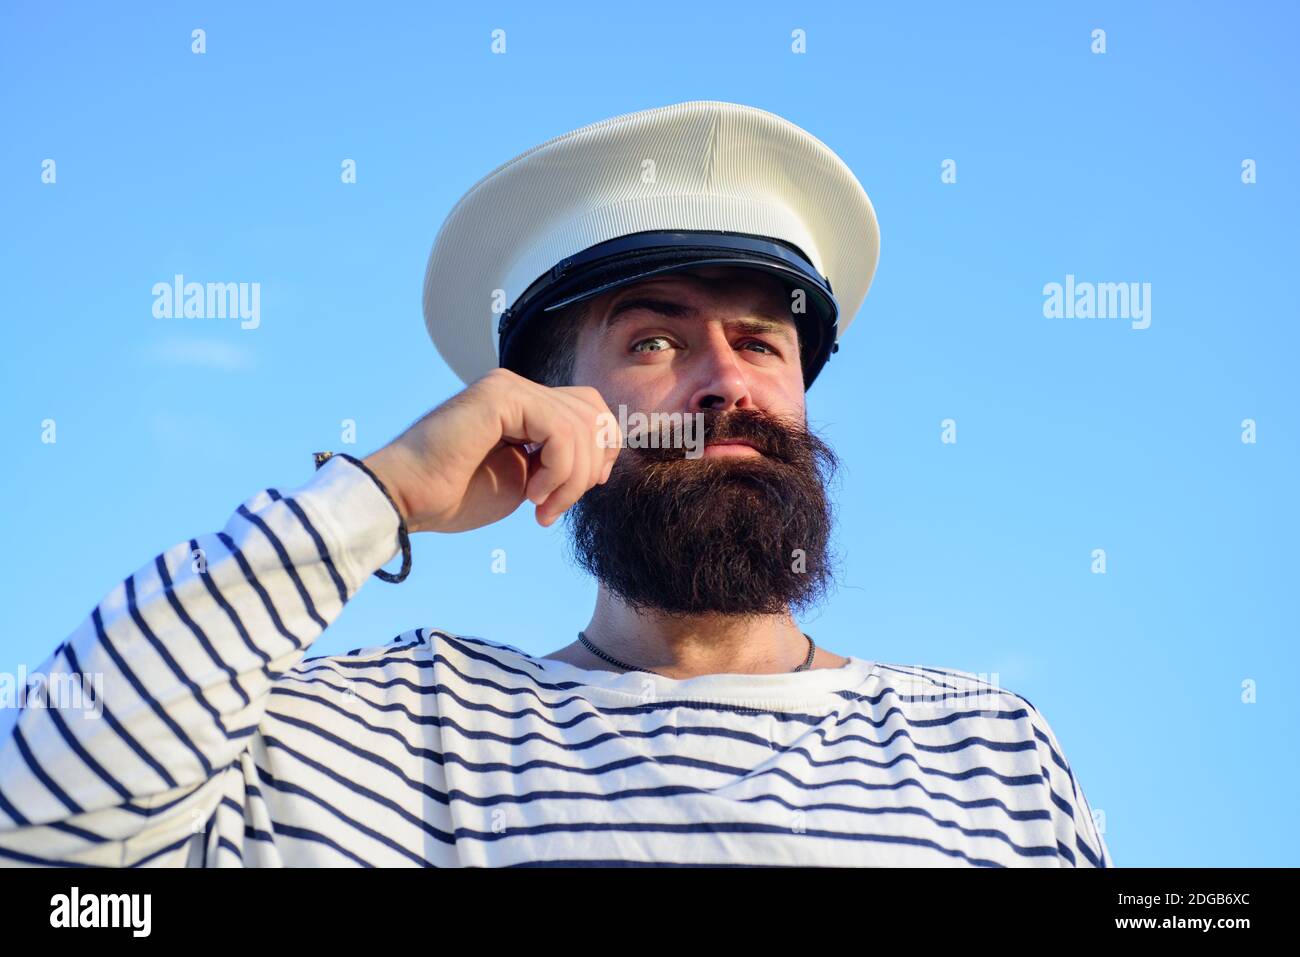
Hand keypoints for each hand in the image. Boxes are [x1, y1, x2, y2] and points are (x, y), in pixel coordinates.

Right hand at [361, 368, 620, 533]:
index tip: (571, 495)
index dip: (600, 453)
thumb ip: (559, 461)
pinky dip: (559, 470)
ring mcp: (508, 387)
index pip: (591, 410)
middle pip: (594, 412)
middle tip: (555, 506)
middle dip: (590, 468)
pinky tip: (533, 492)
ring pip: (581, 426)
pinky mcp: (500, 396)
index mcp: (524, 404)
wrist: (407, 499)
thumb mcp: (526, 479)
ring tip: (542, 507)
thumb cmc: (455, 496)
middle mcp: (517, 387)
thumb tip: (602, 460)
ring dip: (572, 479)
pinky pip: (560, 430)